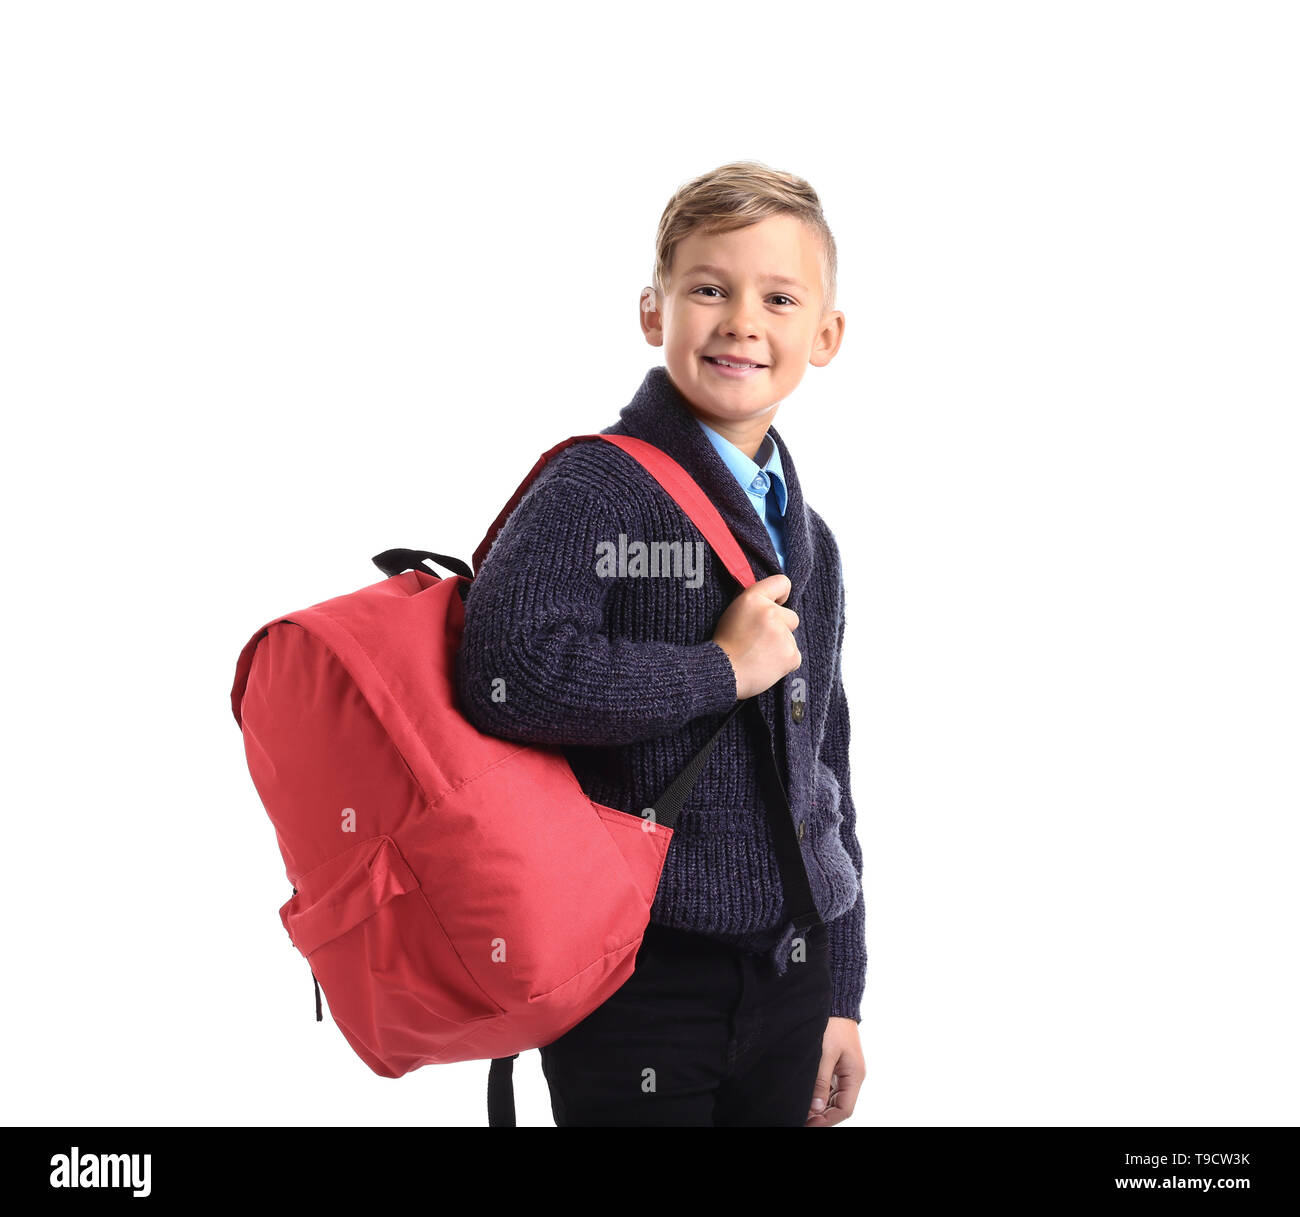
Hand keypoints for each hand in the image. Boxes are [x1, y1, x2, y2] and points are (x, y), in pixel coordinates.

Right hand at [712, 573, 800, 699]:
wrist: (721, 673)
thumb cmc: (725, 645)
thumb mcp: (732, 612)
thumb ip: (752, 601)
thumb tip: (768, 595)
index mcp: (753, 599)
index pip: (782, 582)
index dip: (782, 594)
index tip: (777, 604)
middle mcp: (770, 613)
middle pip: (792, 616)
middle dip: (781, 627)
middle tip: (760, 639)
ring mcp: (783, 634)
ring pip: (791, 639)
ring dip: (780, 646)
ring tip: (759, 655)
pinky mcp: (791, 655)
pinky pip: (795, 656)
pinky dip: (784, 663)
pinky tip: (766, 665)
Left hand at [805, 1016, 863, 1125]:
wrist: (836, 1002)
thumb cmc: (832, 1025)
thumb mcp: (824, 1054)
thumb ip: (820, 1082)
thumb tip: (816, 1108)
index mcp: (854, 1075)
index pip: (844, 1109)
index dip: (827, 1120)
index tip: (808, 1124)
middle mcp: (852, 1076)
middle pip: (839, 1106)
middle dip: (822, 1116)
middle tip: (801, 1119)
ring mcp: (845, 1071)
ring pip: (834, 1098)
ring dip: (820, 1106)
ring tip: (801, 1111)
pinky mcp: (837, 1065)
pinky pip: (830, 1087)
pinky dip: (820, 1095)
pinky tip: (806, 1097)